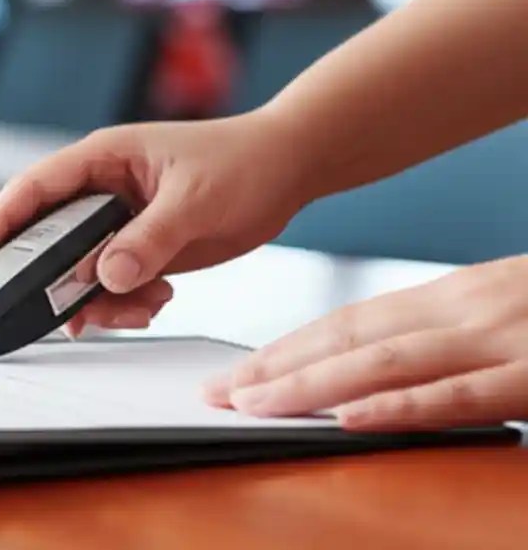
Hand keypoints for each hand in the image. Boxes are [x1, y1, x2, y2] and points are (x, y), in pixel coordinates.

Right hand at [0, 110, 312, 335]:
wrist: (288, 169)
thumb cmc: (243, 160)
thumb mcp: (194, 199)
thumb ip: (149, 239)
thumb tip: (106, 274)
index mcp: (103, 158)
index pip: (33, 189)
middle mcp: (103, 191)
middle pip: (49, 238)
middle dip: (50, 277)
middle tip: (52, 308)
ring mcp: (120, 223)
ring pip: (79, 271)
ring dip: (98, 299)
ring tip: (138, 306)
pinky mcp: (140, 249)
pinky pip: (111, 285)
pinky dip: (123, 304)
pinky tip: (154, 302)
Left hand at [203, 256, 527, 430]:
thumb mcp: (505, 309)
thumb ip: (445, 337)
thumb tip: (384, 366)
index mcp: (451, 296)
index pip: (347, 322)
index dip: (284, 349)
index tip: (234, 372)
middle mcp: (463, 312)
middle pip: (347, 337)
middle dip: (273, 366)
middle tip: (217, 392)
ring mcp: (496, 341)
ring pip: (383, 361)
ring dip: (309, 385)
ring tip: (253, 404)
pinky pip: (457, 395)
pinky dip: (397, 406)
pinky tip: (349, 418)